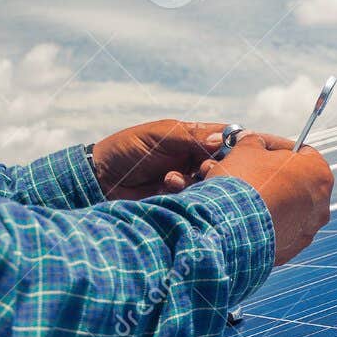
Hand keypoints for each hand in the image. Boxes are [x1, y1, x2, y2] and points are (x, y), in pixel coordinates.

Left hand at [89, 119, 228, 199]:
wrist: (101, 179)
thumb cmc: (127, 149)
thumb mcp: (158, 136)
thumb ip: (189, 137)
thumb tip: (221, 139)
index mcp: (192, 137)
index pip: (225, 138)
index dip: (235, 143)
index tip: (234, 151)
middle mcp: (195, 159)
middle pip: (224, 164)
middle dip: (218, 166)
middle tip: (206, 168)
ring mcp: (189, 180)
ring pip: (212, 183)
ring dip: (199, 181)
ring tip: (173, 178)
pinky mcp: (181, 200)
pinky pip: (196, 198)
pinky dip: (186, 192)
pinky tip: (167, 185)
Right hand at [201, 133, 332, 264]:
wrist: (231, 226)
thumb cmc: (245, 183)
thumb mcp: (247, 149)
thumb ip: (254, 142)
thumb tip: (252, 142)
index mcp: (319, 174)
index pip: (300, 151)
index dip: (274, 145)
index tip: (256, 145)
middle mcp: (321, 205)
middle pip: (294, 182)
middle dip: (270, 174)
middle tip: (247, 169)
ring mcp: (306, 232)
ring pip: (285, 209)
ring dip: (265, 199)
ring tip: (239, 193)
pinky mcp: (289, 252)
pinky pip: (275, 232)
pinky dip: (261, 223)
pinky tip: (241, 215)